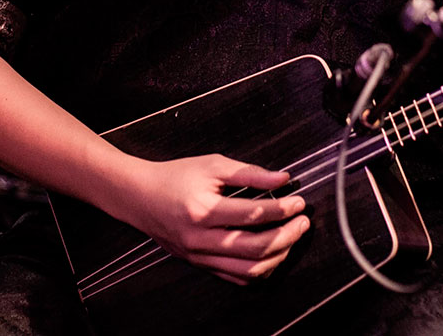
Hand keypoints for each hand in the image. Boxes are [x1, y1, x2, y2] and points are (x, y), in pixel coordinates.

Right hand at [118, 154, 308, 284]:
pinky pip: (236, 277)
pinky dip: (259, 269)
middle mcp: (200, 238)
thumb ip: (249, 173)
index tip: (298, 201)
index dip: (283, 209)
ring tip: (291, 237)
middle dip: (288, 235)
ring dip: (278, 255)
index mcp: (203, 210)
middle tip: (302, 221)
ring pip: (249, 268)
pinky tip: (271, 253)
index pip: (254, 215)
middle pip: (255, 247)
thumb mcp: (212, 165)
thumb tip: (281, 179)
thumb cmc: (173, 178)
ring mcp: (200, 256)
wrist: (140, 197)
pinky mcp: (200, 264)